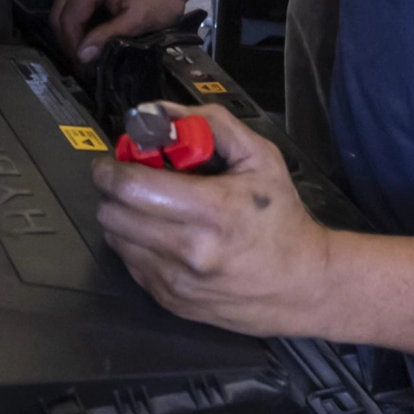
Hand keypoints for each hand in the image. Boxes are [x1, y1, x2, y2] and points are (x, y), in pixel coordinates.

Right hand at [52, 0, 196, 63]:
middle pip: (59, 12)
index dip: (74, 46)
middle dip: (69, 41)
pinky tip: (88, 38)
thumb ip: (107, 37)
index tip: (85, 68)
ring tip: (86, 55)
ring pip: (62, 8)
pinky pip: (72, 2)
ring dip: (71, 33)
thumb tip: (81, 56)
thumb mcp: (138, 21)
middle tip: (83, 65)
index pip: (69, 18)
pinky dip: (78, 21)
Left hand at [94, 108, 338, 335]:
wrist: (302, 286)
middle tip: (132, 180)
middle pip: (112, 214)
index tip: (114, 159)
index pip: (130, 186)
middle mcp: (188, 251)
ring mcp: (175, 281)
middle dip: (113, 190)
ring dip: (123, 218)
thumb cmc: (282, 219)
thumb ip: (211, 125)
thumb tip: (160, 112)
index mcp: (211, 210)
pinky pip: (130, 264)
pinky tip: (163, 236)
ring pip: (115, 239)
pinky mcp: (169, 301)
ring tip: (151, 208)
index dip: (111, 168)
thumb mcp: (260, 157)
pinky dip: (137, 245)